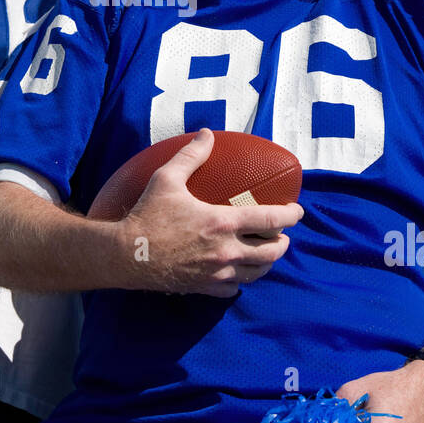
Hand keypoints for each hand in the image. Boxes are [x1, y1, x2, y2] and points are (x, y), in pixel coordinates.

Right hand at [121, 127, 303, 297]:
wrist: (125, 255)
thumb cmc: (146, 215)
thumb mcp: (167, 178)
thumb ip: (191, 155)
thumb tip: (207, 134)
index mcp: (223, 222)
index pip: (271, 220)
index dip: (290, 215)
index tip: (297, 212)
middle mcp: (226, 250)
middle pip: (271, 252)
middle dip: (282, 243)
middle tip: (281, 236)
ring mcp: (216, 272)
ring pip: (257, 273)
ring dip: (267, 264)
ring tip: (266, 255)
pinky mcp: (204, 287)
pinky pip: (233, 288)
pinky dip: (240, 280)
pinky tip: (237, 273)